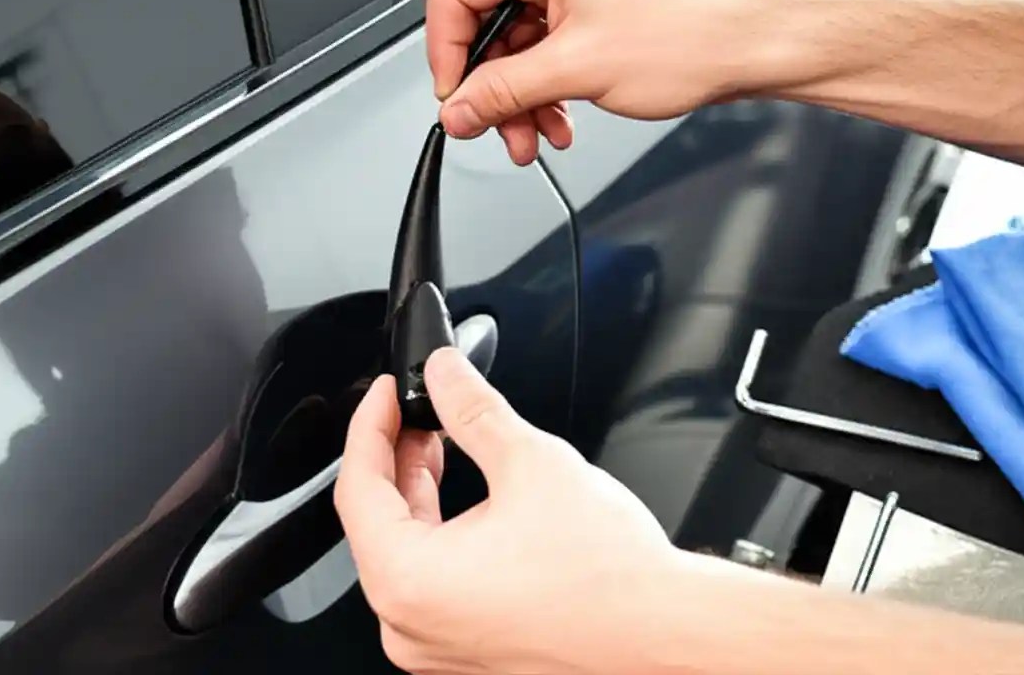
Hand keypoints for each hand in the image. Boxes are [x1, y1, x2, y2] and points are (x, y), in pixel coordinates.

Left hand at [334, 347, 679, 674]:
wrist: (666, 633)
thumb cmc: (609, 576)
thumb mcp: (530, 463)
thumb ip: (473, 410)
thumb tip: (445, 375)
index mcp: (408, 581)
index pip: (357, 489)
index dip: (370, 427)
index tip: (386, 395)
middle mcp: (410, 626)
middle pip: (377, 522)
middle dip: (397, 457)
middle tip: (420, 410)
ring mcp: (439, 646)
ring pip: (407, 553)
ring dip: (421, 494)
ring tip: (445, 446)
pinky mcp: (471, 650)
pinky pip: (436, 583)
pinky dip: (444, 535)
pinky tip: (471, 501)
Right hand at [426, 0, 753, 164]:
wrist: (743, 48)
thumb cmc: (685, 36)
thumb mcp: (577, 69)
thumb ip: (505, 90)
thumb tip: (458, 109)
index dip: (447, 49)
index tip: (456, 96)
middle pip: (483, 25)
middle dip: (490, 87)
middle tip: (496, 128)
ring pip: (514, 50)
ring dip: (519, 101)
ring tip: (535, 136)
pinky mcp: (586, 16)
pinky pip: (543, 57)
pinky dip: (545, 95)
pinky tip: (559, 122)